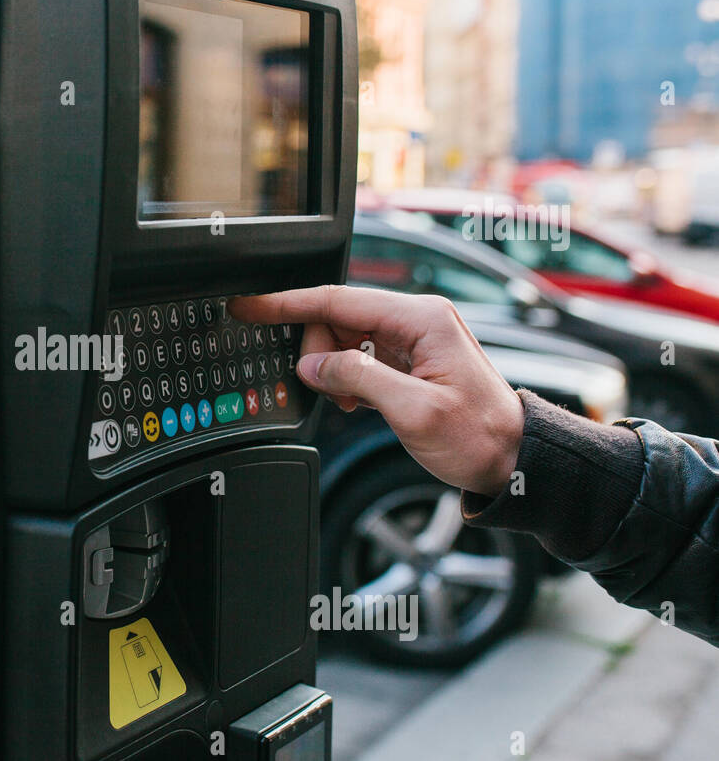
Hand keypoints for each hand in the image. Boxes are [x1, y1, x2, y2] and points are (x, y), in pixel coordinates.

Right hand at [231, 285, 523, 495]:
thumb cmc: (478, 436)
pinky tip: (357, 402)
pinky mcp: (408, 360)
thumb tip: (313, 363)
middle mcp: (417, 320)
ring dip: (333, 369)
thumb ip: (358, 377)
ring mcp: (413, 339)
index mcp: (421, 318)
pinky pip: (359, 357)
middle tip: (327, 390)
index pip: (337, 300)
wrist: (511, 460)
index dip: (286, 304)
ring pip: (343, 340)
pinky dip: (347, 378)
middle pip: (336, 318)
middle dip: (317, 352)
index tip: (249, 307)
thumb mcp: (413, 410)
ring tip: (349, 402)